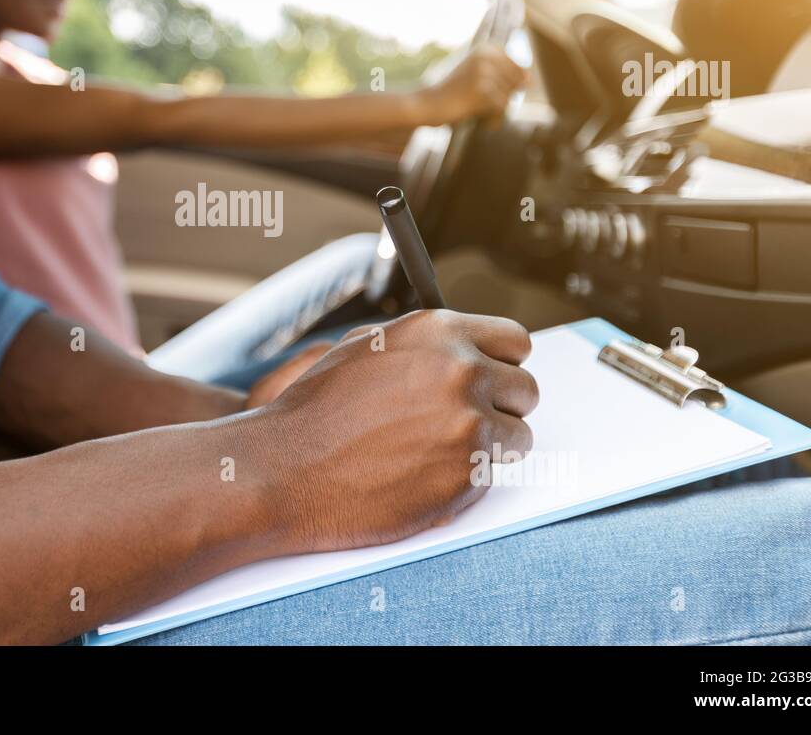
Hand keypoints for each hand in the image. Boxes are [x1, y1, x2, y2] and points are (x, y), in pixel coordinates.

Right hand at [246, 310, 537, 552]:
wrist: (284, 468)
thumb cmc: (316, 411)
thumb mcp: (367, 349)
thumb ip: (425, 345)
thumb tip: (466, 349)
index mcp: (438, 331)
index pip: (514, 341)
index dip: (502, 365)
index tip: (490, 382)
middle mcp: (460, 368)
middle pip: (525, 388)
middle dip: (500, 407)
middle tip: (462, 424)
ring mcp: (468, 420)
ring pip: (518, 434)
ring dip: (490, 447)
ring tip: (440, 454)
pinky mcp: (467, 471)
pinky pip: (496, 474)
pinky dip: (470, 479)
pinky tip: (426, 475)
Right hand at [410, 44, 527, 126]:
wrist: (426, 104)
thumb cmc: (451, 92)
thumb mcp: (477, 75)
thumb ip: (504, 74)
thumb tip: (531, 80)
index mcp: (487, 48)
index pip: (518, 70)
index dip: (503, 87)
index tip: (480, 90)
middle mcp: (487, 56)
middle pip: (516, 84)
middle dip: (500, 98)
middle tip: (475, 101)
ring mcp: (485, 72)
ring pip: (510, 98)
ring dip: (495, 110)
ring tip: (473, 109)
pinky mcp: (483, 90)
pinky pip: (501, 109)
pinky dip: (492, 119)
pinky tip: (475, 118)